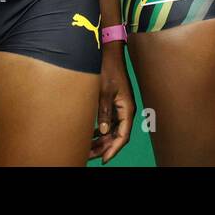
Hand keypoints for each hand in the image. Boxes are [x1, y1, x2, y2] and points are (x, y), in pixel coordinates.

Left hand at [90, 42, 134, 163]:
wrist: (109, 54)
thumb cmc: (108, 70)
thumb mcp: (104, 92)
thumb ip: (104, 112)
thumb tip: (103, 132)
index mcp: (127, 109)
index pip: (123, 136)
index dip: (113, 149)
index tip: (104, 159)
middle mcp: (125, 110)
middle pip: (117, 135)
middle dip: (104, 147)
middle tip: (89, 156)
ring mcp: (120, 107)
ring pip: (112, 130)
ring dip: (102, 140)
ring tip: (87, 149)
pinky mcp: (113, 104)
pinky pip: (109, 122)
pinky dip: (101, 131)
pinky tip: (91, 135)